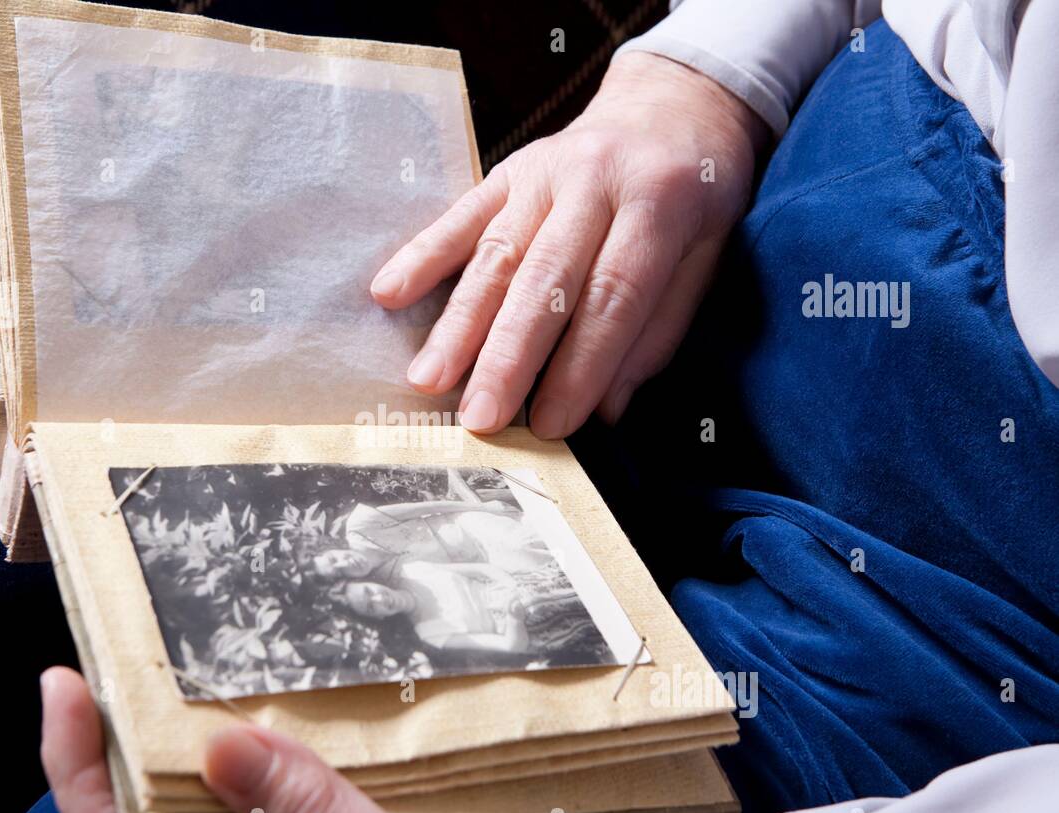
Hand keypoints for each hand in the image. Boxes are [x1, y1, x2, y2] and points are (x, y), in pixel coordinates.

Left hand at [39, 667, 502, 812]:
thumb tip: (224, 751)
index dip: (77, 767)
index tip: (62, 687)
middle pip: (151, 806)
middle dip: (128, 727)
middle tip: (119, 645)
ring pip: (209, 796)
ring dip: (193, 730)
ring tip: (183, 656)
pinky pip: (271, 789)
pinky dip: (261, 741)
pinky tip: (270, 699)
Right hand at [372, 52, 767, 437]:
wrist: (673, 104)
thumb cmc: (695, 196)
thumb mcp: (708, 255)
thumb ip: (658, 329)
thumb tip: (605, 409)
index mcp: (658, 201)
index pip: (612, 297)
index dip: (580, 366)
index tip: (551, 425)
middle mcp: (594, 180)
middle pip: (543, 280)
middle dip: (506, 356)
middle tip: (477, 417)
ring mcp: (543, 171)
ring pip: (495, 254)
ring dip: (457, 323)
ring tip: (427, 380)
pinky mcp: (506, 171)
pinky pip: (459, 215)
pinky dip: (422, 255)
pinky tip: (388, 293)